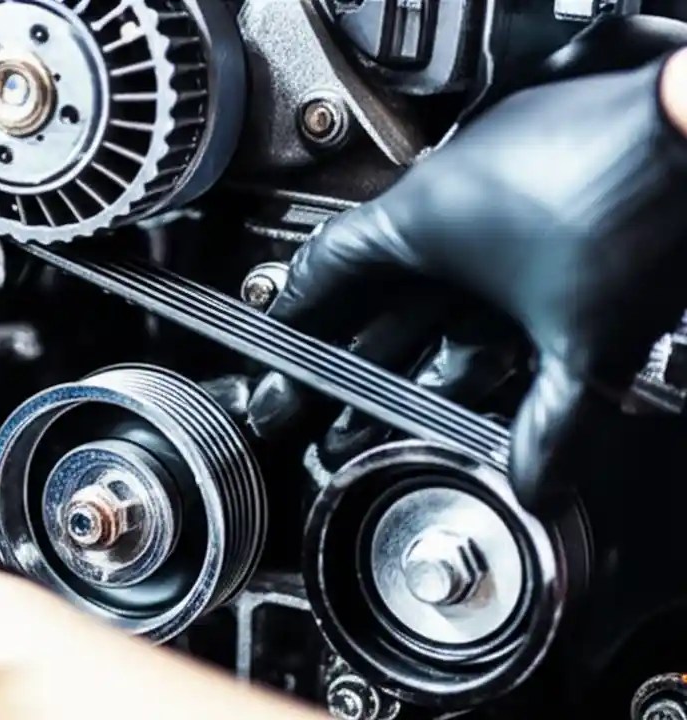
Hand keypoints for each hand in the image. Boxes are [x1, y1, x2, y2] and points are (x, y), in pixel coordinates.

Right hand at [252, 50, 686, 515]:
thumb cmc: (637, 200)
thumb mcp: (584, 337)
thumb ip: (554, 425)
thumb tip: (535, 483)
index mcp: (420, 222)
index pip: (322, 275)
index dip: (291, 327)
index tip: (273, 359)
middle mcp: (444, 204)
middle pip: (372, 296)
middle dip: (348, 363)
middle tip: (318, 406)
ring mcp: (489, 198)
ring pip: (433, 290)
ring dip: (416, 352)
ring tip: (396, 404)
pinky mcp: (534, 197)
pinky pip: (481, 272)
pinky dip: (475, 321)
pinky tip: (488, 363)